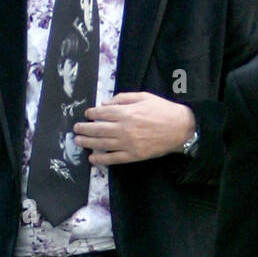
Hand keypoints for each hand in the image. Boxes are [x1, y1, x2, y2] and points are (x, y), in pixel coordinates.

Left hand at [74, 93, 195, 164]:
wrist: (180, 128)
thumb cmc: (163, 110)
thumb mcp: (144, 97)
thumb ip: (123, 99)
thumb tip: (105, 103)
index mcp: (127, 113)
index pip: (103, 114)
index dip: (92, 114)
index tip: (87, 114)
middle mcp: (124, 129)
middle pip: (98, 129)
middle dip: (85, 129)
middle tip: (76, 128)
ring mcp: (128, 144)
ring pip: (102, 144)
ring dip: (88, 142)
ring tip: (78, 141)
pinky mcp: (133, 156)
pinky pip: (113, 159)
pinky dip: (101, 159)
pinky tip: (92, 158)